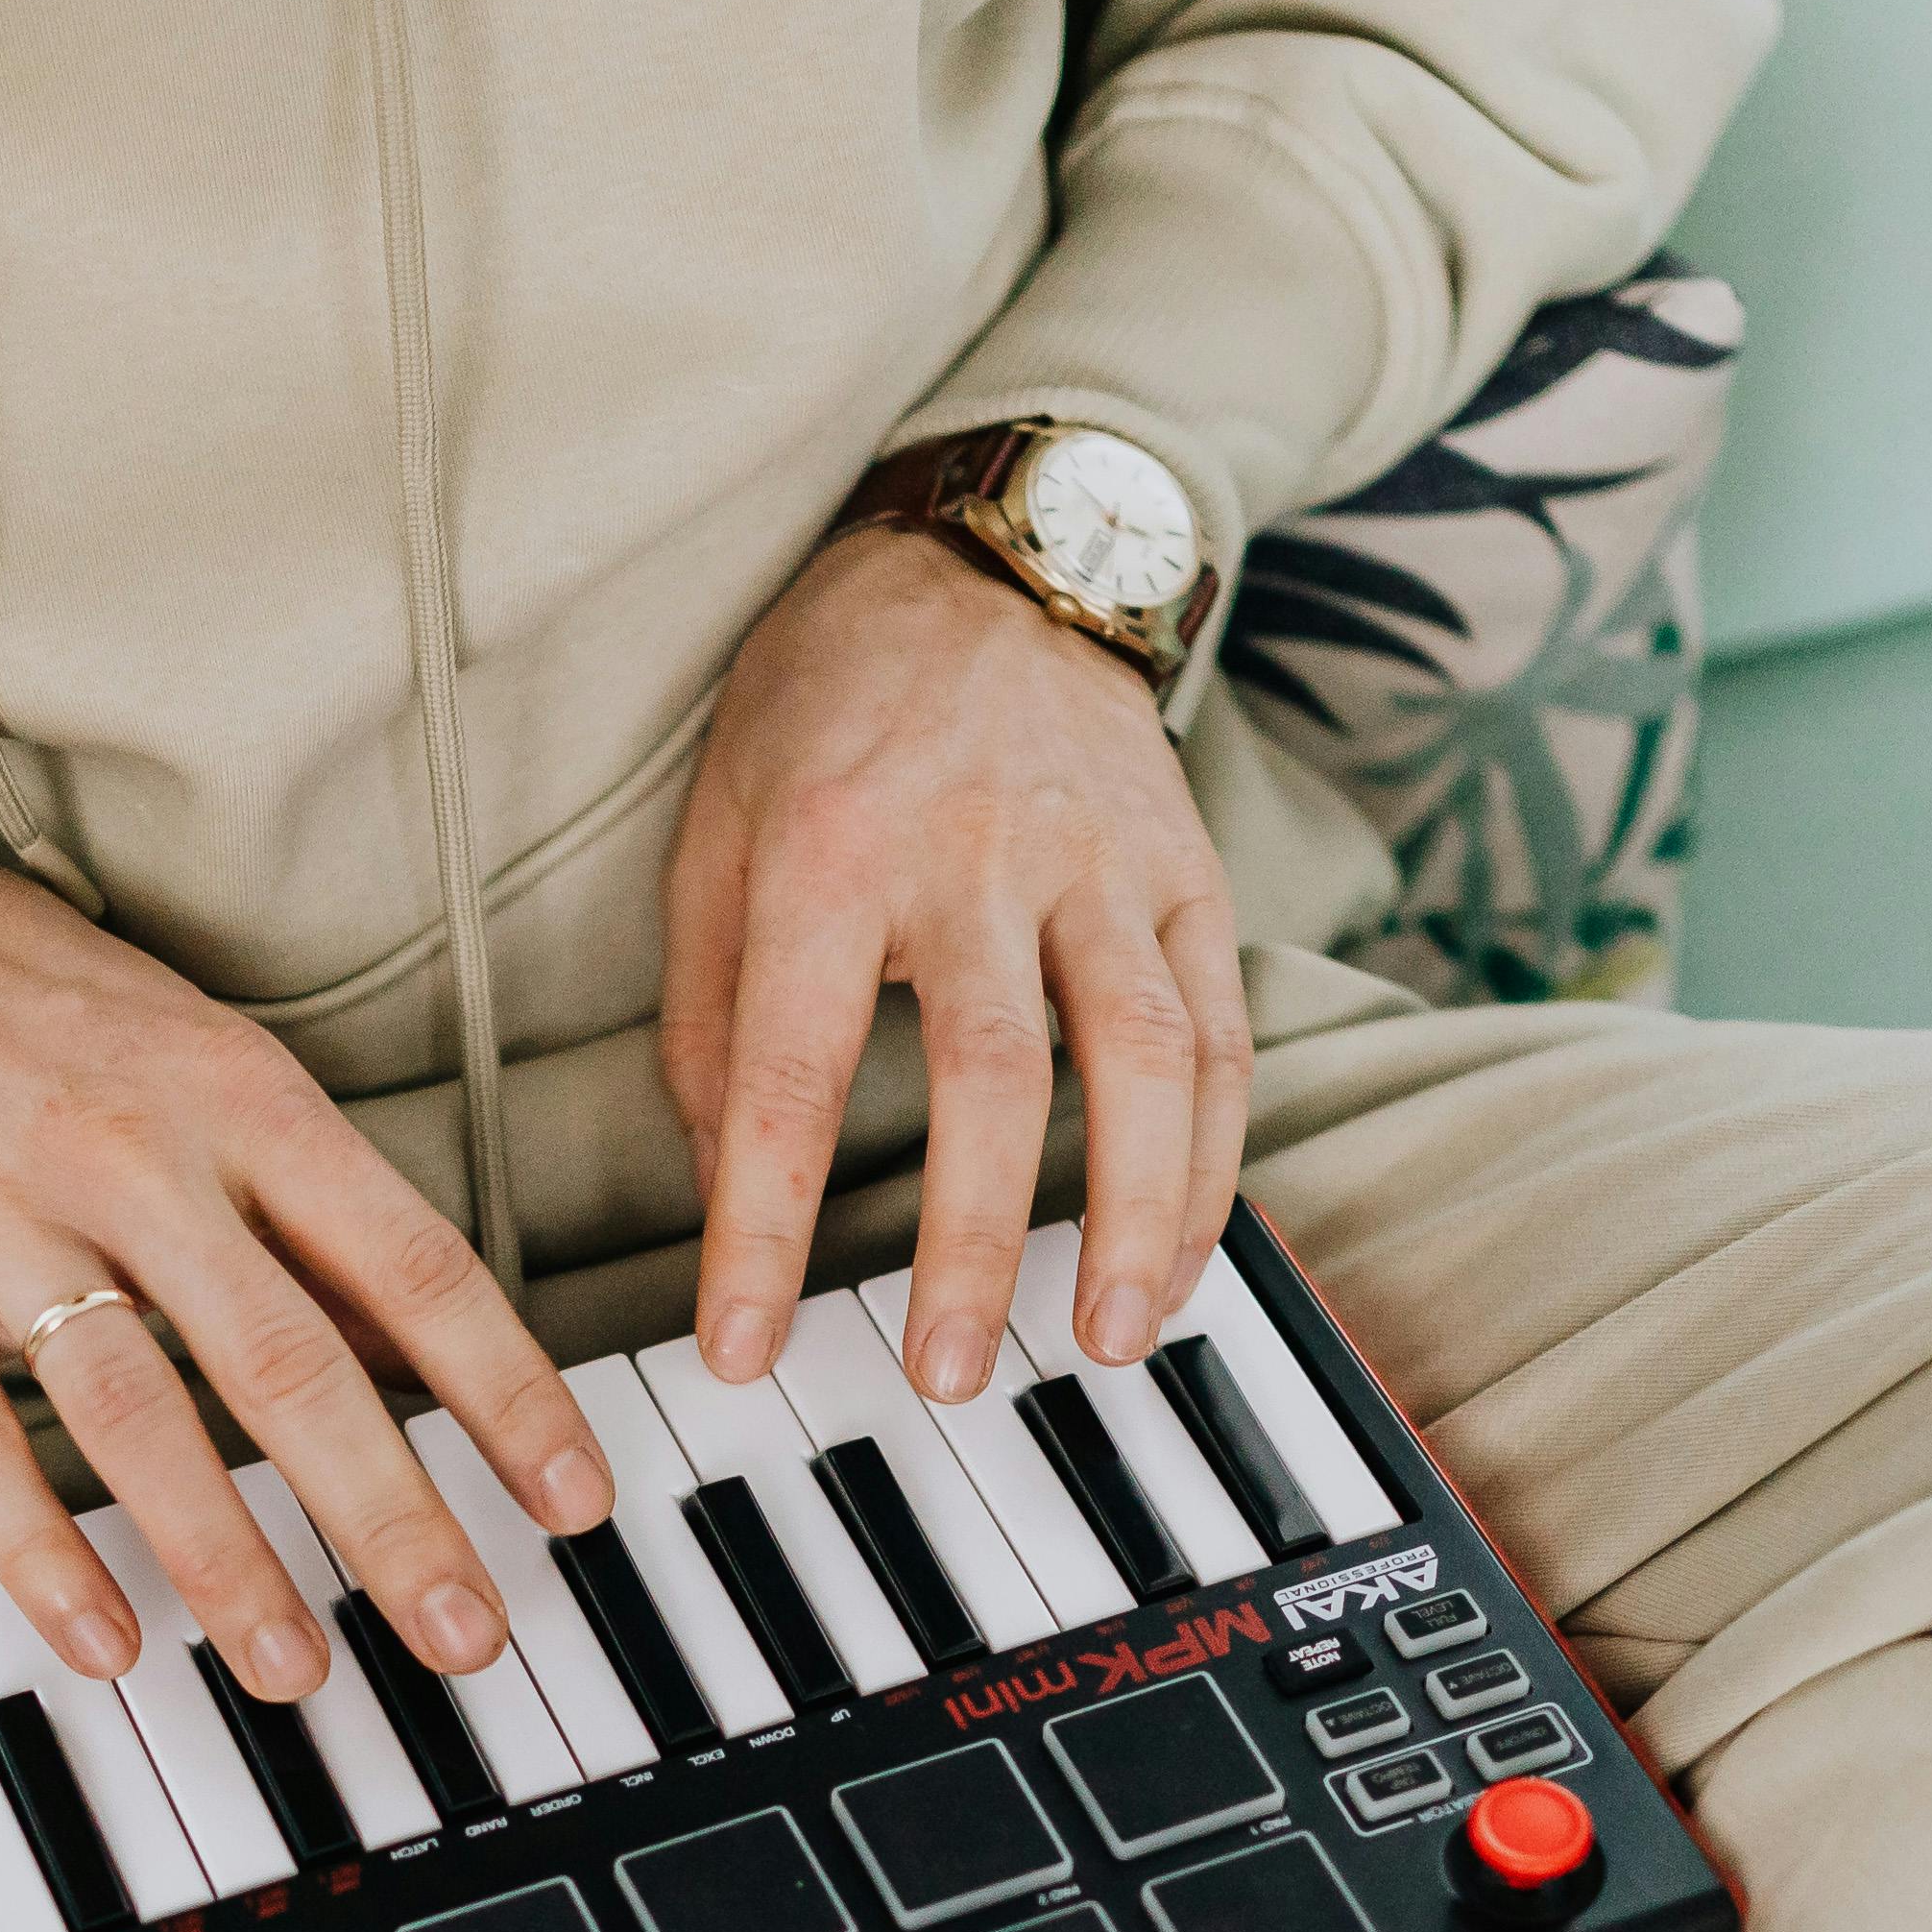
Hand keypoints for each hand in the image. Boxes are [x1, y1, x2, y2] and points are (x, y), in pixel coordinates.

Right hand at [0, 844, 606, 1691]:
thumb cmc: (45, 1016)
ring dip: (225, 1559)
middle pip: (287, 1362)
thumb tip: (429, 1362)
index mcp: (242, 1099)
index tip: (572, 1503)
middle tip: (465, 1635)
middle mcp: (130, 1156)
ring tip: (296, 1670)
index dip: (504, 1393)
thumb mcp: (210, 1068)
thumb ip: (311, 1217)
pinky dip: (38, 1552)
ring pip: (135, 1412)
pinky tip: (105, 1641)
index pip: (410, 1264)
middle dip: (388, 1515)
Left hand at [662, 523, 1250, 1405]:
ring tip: (1116, 1339)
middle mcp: (977, 854)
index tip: (742, 1351)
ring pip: (1144, 1058)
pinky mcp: (1187, 870)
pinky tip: (1188, 1251)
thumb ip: (710, 1011)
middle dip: (974, 1246)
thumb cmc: (829, 704)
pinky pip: (1221, 1031)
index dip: (760, 1228)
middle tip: (951, 1376)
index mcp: (829, 852)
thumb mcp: (716, 828)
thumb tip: (725, 1183)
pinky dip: (1213, 1156)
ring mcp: (1101, 861)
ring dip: (1140, 1216)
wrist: (989, 555)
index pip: (789, 1071)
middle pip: (993, 1077)